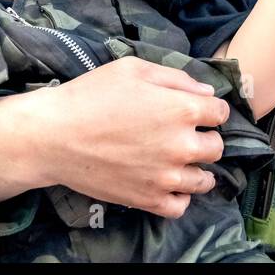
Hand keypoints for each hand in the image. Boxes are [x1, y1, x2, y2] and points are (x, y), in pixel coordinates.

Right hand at [0, 57, 229, 219]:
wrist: (53, 135)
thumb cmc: (91, 95)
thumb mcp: (134, 69)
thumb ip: (176, 78)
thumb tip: (206, 93)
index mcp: (181, 109)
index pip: (220, 113)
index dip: (209, 109)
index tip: (194, 110)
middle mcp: (181, 145)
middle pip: (217, 147)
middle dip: (204, 138)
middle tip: (183, 134)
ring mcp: (166, 177)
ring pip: (204, 180)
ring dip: (196, 168)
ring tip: (176, 160)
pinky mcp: (148, 200)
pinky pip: (181, 206)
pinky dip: (178, 196)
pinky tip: (166, 182)